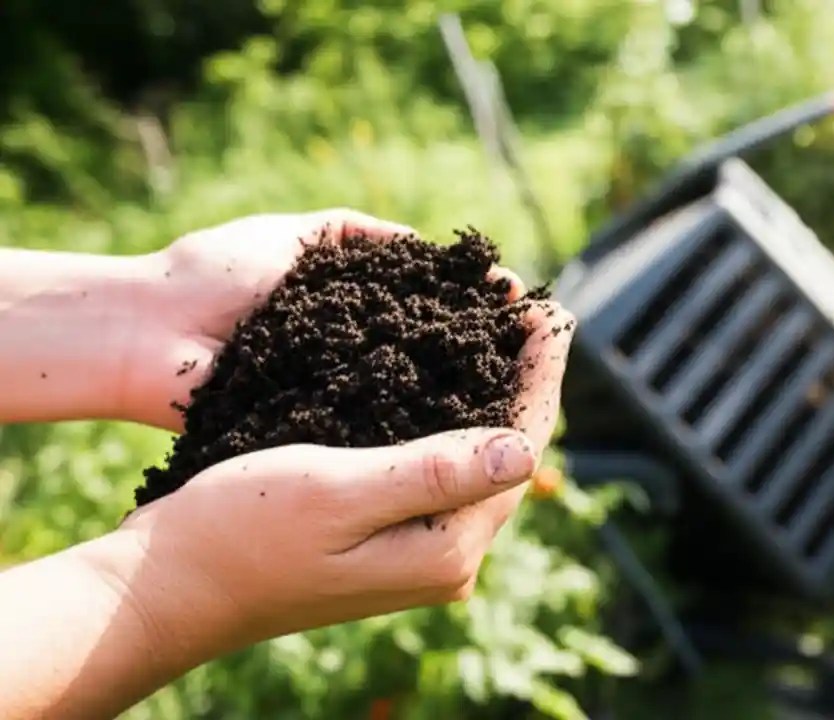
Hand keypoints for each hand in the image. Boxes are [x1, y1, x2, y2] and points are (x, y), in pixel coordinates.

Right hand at [104, 299, 571, 673]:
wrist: (172, 585)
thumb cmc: (240, 532)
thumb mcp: (338, 490)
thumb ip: (433, 472)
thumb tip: (525, 451)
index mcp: (445, 549)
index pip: (520, 446)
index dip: (539, 375)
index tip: (548, 312)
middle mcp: (447, 559)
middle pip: (510, 451)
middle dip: (524, 378)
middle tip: (529, 309)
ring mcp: (422, 554)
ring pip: (482, 457)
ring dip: (494, 393)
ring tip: (500, 330)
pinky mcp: (395, 542)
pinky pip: (448, 467)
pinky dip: (458, 417)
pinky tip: (451, 379)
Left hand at [124, 208, 523, 430]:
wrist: (141, 333)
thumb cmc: (208, 276)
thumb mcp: (293, 238)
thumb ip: (356, 235)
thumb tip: (426, 247)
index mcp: (351, 316)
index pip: (433, 315)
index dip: (479, 311)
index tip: (524, 302)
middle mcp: (354, 362)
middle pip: (437, 362)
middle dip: (490, 354)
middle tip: (542, 344)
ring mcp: (339, 402)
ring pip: (420, 403)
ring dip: (471, 395)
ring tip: (523, 383)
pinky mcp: (318, 435)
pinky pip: (381, 436)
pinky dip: (425, 431)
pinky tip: (470, 427)